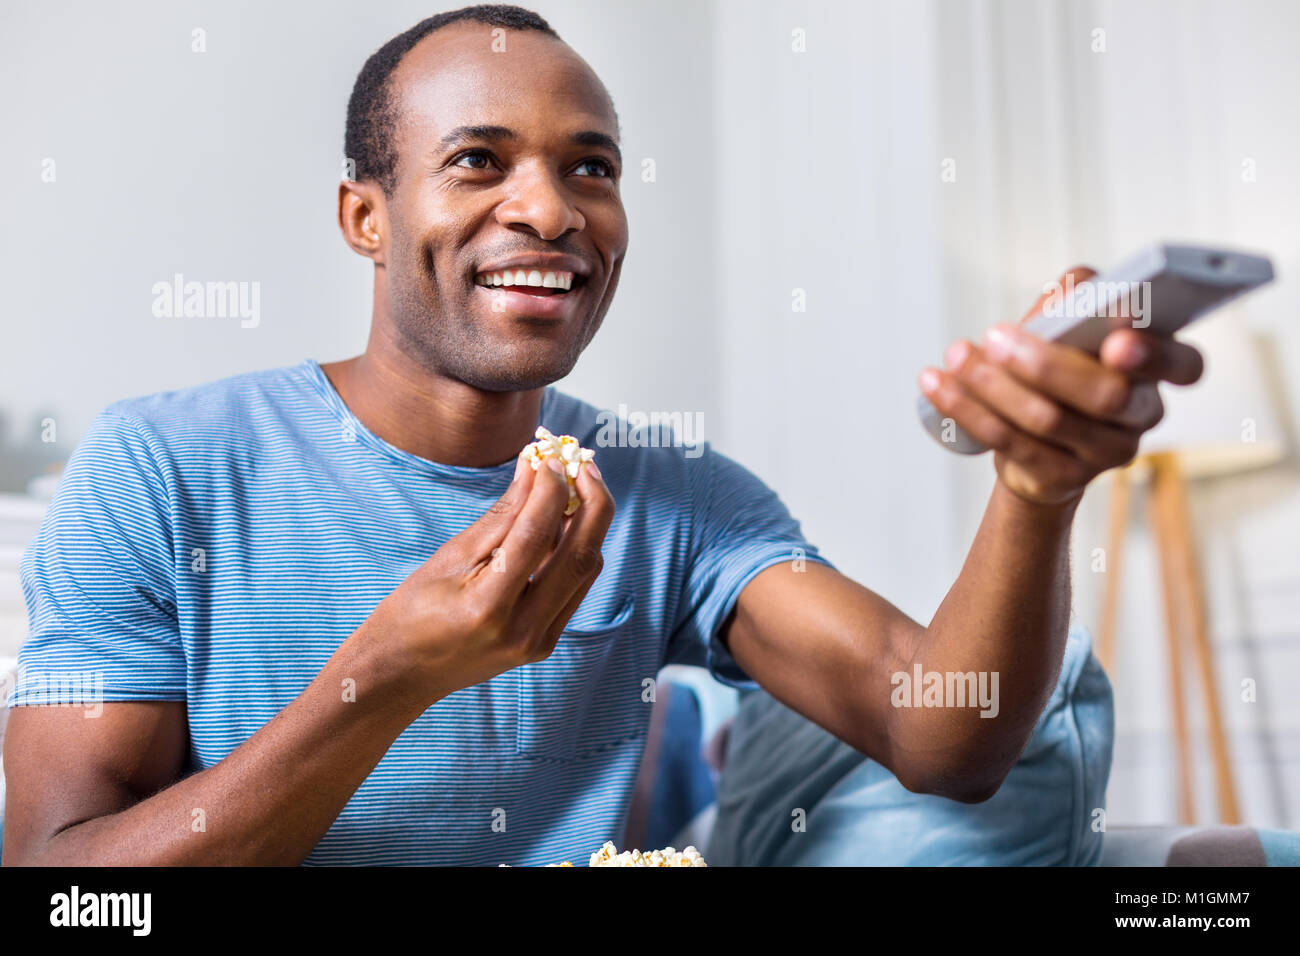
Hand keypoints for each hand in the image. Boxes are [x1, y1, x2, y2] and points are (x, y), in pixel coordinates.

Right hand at [358, 451, 614, 702]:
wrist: (402, 675)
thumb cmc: (412, 612)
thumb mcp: (450, 557)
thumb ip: (501, 516)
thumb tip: (534, 468)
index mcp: (488, 607)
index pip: (535, 535)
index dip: (549, 490)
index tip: (549, 458)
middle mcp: (524, 630)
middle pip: (581, 554)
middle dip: (591, 502)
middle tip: (581, 464)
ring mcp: (540, 641)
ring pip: (586, 570)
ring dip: (589, 524)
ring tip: (576, 485)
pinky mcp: (545, 642)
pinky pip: (575, 587)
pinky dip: (576, 549)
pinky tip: (564, 521)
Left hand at [919, 266, 1204, 506]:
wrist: (1033, 443)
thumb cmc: (1059, 365)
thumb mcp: (1069, 326)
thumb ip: (1078, 299)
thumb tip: (1074, 289)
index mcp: (1157, 369)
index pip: (1184, 364)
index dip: (1154, 355)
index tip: (1117, 341)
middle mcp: (1141, 414)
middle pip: (1106, 396)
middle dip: (1046, 365)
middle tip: (995, 336)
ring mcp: (1106, 453)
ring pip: (1049, 421)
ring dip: (993, 384)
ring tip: (956, 355)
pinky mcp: (1062, 476)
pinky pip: (1011, 443)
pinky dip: (968, 410)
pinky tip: (937, 384)